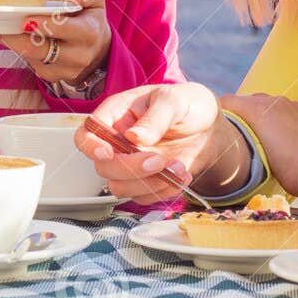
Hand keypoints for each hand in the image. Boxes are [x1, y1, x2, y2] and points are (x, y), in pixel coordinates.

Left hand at [0, 0, 110, 87]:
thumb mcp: (95, 2)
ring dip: (12, 42)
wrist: (96, 49)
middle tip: (1, 24)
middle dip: (18, 37)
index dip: (44, 25)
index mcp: (88, 33)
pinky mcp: (51, 75)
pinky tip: (6, 35)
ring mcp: (63, 69)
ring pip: (31, 57)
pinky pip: (29, 62)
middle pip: (41, 49)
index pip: (64, 30)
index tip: (26, 19)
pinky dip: (15, 48)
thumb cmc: (90, 19)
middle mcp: (78, 56)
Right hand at [72, 83, 248, 203]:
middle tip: (159, 160)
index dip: (90, 146)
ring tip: (179, 167)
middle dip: (130, 168)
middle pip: (104, 166)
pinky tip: (182, 174)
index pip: (88, 133)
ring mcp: (130, 163)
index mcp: (116, 114)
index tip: (108, 153)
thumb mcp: (174, 100)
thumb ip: (155, 117)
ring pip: (120, 186)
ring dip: (150, 183)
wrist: (210, 126)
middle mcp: (118, 141)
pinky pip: (143, 197)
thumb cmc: (187, 104)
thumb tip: (134, 136)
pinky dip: (164, 191)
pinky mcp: (146, 181)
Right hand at [220, 92, 297, 196]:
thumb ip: (240, 138)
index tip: (214, 126)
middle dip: (238, 115)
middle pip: (244, 102)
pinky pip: (279, 107)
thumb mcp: (255, 156)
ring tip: (257, 134)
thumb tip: (231, 135)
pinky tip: (277, 132)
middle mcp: (270, 100)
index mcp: (255, 109)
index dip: (218, 112)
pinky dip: (274, 116)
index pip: (226, 101)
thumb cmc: (286, 168)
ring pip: (263, 103)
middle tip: (234, 135)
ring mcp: (287, 103)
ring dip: (257, 115)